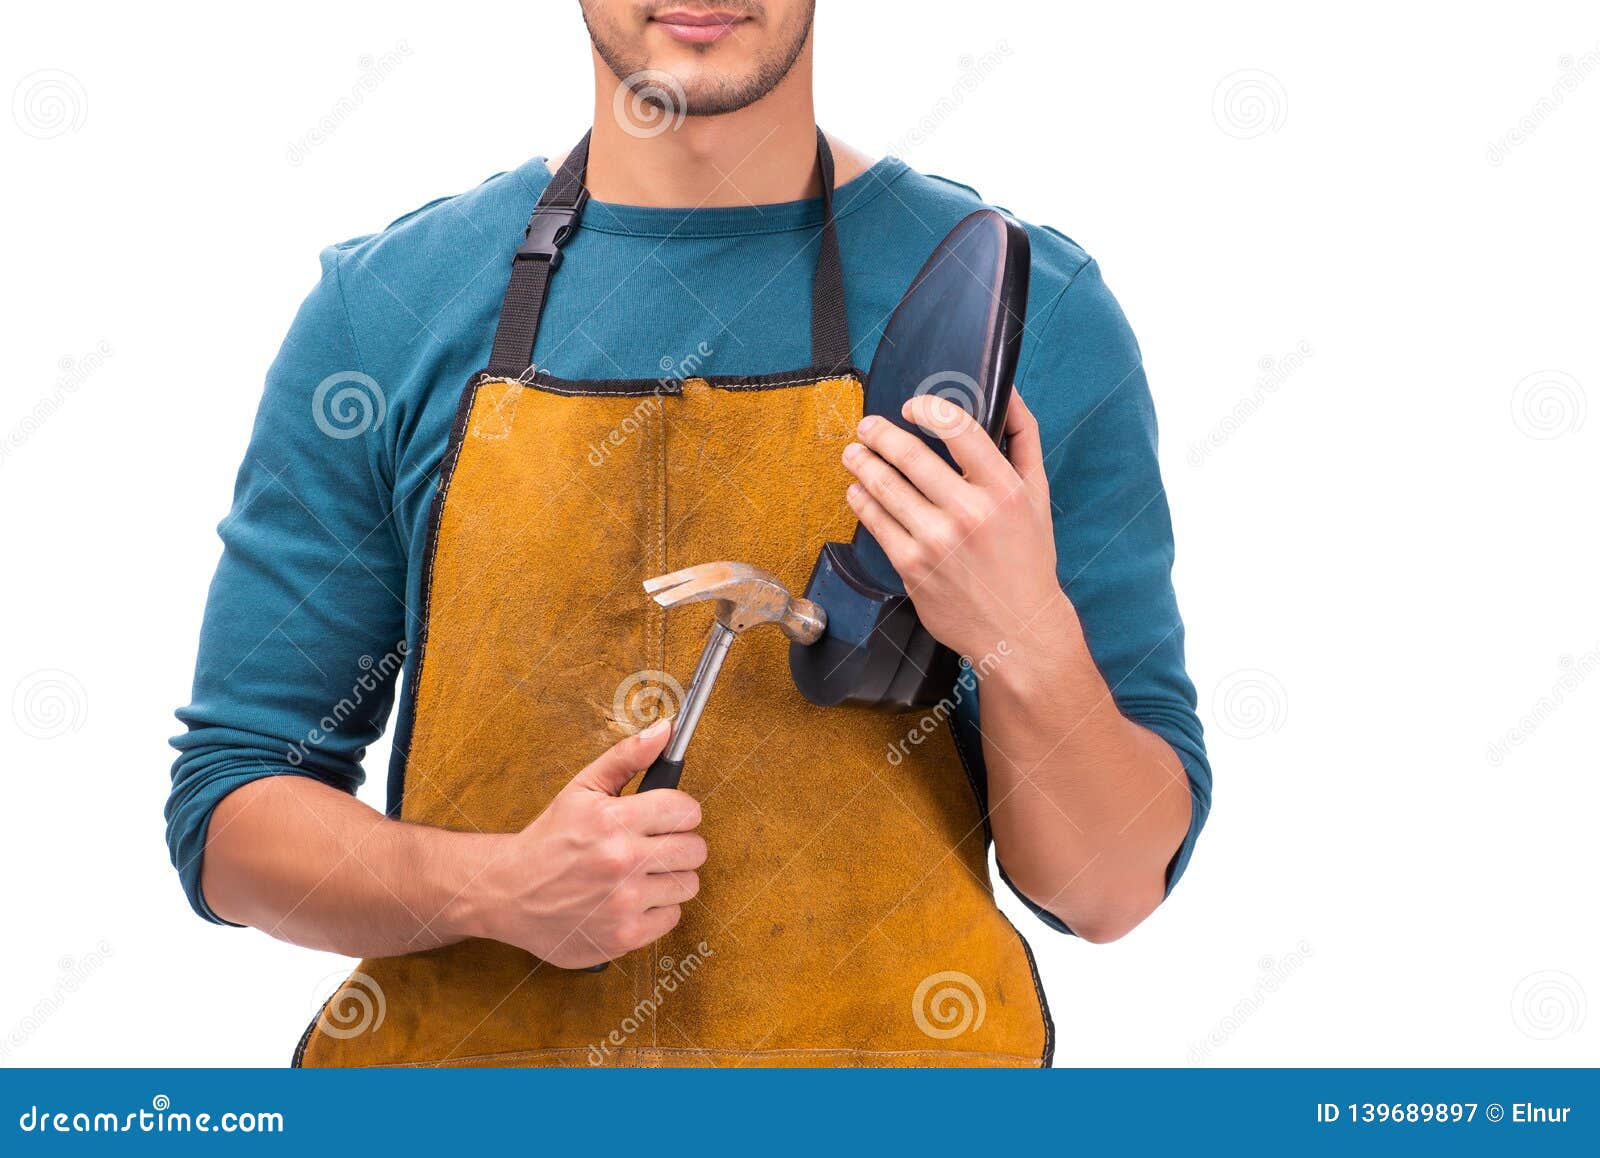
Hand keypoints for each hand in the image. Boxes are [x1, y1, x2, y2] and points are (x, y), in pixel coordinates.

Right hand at [456, 720, 706, 968]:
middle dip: (680, 845)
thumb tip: (666, 729)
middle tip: (654, 847)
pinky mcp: (624, 936)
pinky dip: (657, 910)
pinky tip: (631, 899)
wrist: (508, 893)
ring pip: (689, 885)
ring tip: (641, 874)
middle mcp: (621, 861)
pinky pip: (672, 918)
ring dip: (669, 879)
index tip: (666, 818)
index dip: (680, 812)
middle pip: (696, 850)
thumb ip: (627, 757)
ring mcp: (624, 902)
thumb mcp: (581, 789)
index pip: (687, 811)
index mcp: (613, 820)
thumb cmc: (550, 839)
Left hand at [841, 389, 1068, 661]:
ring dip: (862, 462)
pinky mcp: (911, 566)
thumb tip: (1006, 389)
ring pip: (884, 486)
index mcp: (1003, 489)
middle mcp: (968, 513)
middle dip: (879, 433)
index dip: (927, 408)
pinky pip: (875, 521)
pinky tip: (859, 490)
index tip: (912, 406)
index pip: (958, 428)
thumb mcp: (1037, 493)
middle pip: (908, 455)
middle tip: (868, 426)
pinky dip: (862, 500)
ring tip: (855, 453)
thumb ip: (1022, 437)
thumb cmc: (1028, 557)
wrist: (1018, 628)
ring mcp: (935, 541)